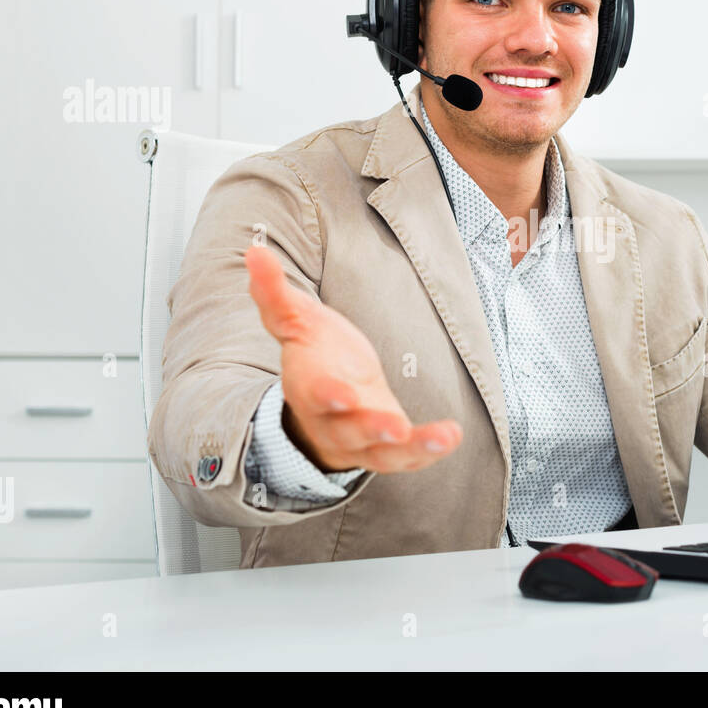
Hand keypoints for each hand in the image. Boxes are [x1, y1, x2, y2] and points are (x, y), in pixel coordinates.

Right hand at [244, 244, 462, 473]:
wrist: (324, 400)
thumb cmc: (313, 354)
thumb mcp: (294, 320)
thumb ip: (275, 293)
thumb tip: (255, 251)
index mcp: (308, 387)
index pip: (315, 394)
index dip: (327, 394)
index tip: (343, 394)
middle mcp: (332, 421)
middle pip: (348, 431)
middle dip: (371, 428)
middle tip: (397, 426)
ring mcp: (360, 440)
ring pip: (382, 452)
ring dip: (413, 447)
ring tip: (445, 436)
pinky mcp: (386, 448)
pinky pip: (408, 457)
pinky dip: (430, 450)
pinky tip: (453, 436)